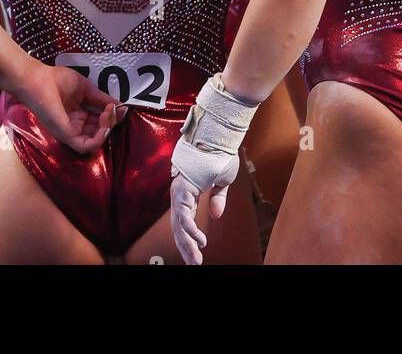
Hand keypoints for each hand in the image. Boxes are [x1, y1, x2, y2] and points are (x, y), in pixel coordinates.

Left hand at [11, 61, 121, 153]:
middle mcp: (75, 126)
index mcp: (79, 115)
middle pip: (100, 132)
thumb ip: (102, 99)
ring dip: (107, 128)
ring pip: (95, 142)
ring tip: (108, 112)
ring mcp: (70, 132)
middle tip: (114, 108)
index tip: (121, 105)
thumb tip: (121, 106)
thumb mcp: (87, 89)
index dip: (113, 116)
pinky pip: (86, 146)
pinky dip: (99, 138)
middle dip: (112, 121)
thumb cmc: (58, 80)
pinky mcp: (65, 135)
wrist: (39, 79)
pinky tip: (104, 123)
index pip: (101, 122)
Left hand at [170, 151, 239, 265]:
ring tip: (196, 259)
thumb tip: (215, 216)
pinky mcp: (183, 190)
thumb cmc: (220, 154)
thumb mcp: (222, 181)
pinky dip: (192, 230)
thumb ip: (217, 198)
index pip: (184, 221)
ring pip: (179, 225)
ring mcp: (179, 192)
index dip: (190, 238)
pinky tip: (200, 241)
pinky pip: (185, 216)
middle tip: (194, 264)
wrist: (219, 138)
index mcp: (187, 192)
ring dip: (188, 244)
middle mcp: (179, 194)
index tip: (198, 252)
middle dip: (187, 247)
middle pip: (179, 227)